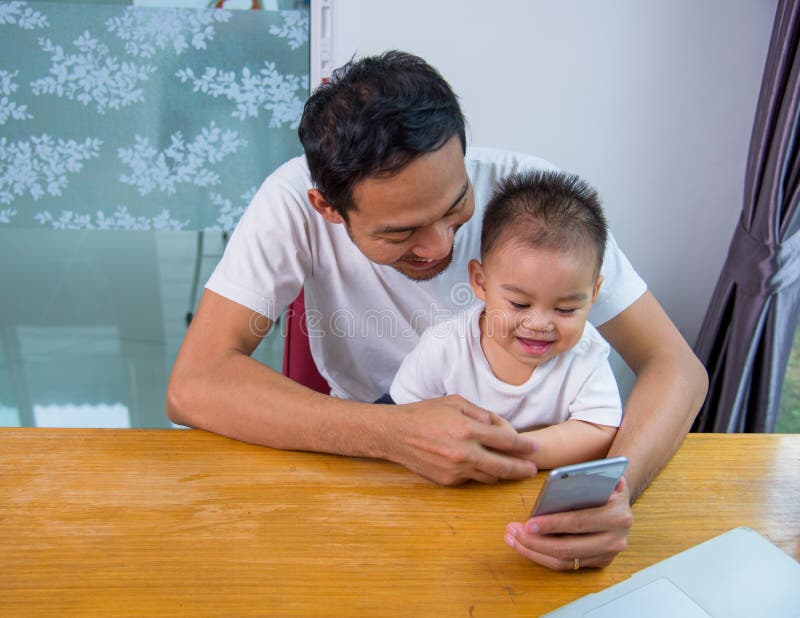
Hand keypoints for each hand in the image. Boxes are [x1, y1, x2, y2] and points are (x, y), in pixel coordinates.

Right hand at [389, 395, 537, 485]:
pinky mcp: (447, 481)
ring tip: (512, 469)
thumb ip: (481, 414)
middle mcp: (464, 453)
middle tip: (532, 469)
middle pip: (504, 466)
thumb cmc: (425, 414)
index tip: (534, 448)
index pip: (506, 441)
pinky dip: (479, 473)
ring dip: (502, 474)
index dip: (524, 446)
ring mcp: (455, 470)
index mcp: (468, 429)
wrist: (396, 434)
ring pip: (489, 477)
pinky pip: (471, 479)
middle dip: (522, 469)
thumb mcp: (455, 403)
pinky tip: (482, 466)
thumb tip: (499, 426)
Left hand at [504, 477, 632, 569]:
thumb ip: (589, 476)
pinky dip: (542, 557)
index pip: (579, 523)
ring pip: (564, 561)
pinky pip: (566, 565)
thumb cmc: (606, 488)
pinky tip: (524, 545)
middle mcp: (615, 540)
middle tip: (514, 532)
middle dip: (536, 542)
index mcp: (617, 516)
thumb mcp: (603, 477)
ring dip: (534, 552)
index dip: (552, 525)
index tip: (529, 523)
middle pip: (568, 548)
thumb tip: (564, 478)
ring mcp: (607, 554)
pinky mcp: (598, 562)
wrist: (622, 504)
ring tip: (512, 538)